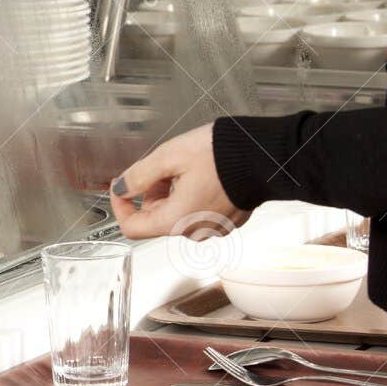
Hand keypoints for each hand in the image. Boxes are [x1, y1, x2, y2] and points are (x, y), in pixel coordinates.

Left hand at [109, 123, 250, 239]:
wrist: (266, 154)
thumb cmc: (222, 155)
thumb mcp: (169, 157)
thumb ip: (139, 176)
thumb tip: (121, 188)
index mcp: (177, 221)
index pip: (131, 227)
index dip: (120, 205)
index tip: (122, 185)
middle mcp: (195, 231)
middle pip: (155, 219)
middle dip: (150, 193)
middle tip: (161, 167)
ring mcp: (215, 227)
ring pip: (178, 214)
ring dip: (171, 193)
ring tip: (184, 167)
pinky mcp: (229, 220)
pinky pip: (200, 211)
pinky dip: (192, 195)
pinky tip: (202, 174)